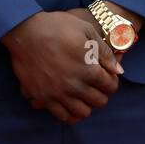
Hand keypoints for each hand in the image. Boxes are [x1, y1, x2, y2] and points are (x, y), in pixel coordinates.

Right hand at [1, 11, 121, 123]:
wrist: (26, 32)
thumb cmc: (57, 27)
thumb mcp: (86, 31)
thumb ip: (105, 52)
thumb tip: (118, 71)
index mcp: (89, 69)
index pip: (111, 86)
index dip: (112, 81)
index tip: (106, 76)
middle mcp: (75, 86)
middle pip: (99, 102)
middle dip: (101, 93)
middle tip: (95, 85)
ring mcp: (59, 94)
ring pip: (83, 113)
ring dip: (87, 105)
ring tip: (82, 94)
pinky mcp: (43, 98)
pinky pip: (62, 116)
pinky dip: (69, 112)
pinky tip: (68, 101)